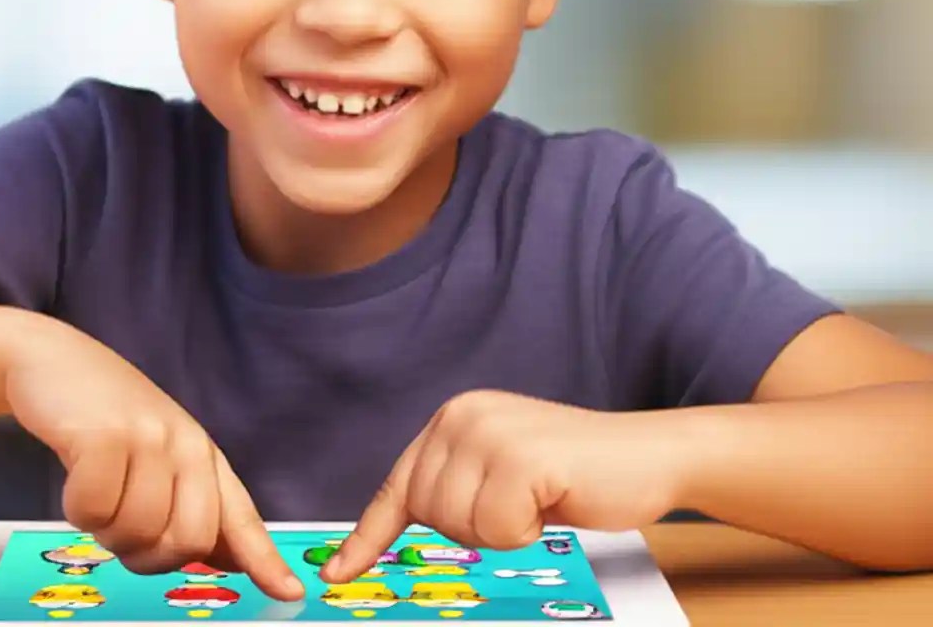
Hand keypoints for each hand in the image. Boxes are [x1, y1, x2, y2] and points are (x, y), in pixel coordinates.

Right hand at [5, 320, 302, 600]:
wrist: (52, 360)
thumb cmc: (103, 418)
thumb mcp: (157, 455)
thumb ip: (191, 503)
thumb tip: (230, 561)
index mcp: (203, 455)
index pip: (240, 517)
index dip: (264, 560)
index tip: (290, 593)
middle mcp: (185, 445)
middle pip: (187, 542)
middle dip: (147, 556)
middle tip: (120, 529)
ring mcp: (149, 437)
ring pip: (135, 533)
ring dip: (104, 531)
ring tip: (96, 493)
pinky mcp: (106, 435)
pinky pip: (93, 511)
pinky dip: (77, 509)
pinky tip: (76, 477)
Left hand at [321, 390, 686, 582]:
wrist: (649, 455)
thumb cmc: (576, 474)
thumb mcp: (501, 471)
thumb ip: (455, 486)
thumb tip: (405, 523)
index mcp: (454, 418)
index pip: (398, 486)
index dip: (369, 536)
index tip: (339, 572)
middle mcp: (462, 417)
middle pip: (427, 514)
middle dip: (473, 529)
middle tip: (520, 506)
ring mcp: (489, 433)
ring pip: (459, 525)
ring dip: (503, 529)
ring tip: (538, 498)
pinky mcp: (519, 457)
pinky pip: (496, 529)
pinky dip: (526, 530)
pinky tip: (553, 500)